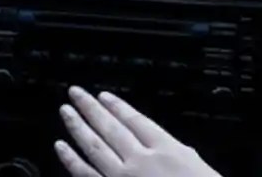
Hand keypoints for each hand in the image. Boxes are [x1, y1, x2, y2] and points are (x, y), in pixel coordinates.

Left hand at [56, 86, 220, 176]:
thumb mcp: (201, 169)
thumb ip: (182, 157)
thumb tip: (175, 150)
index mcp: (167, 150)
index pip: (137, 121)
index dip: (118, 107)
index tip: (104, 96)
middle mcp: (141, 160)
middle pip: (111, 127)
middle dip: (91, 108)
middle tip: (74, 92)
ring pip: (95, 146)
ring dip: (77, 126)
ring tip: (65, 110)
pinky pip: (85, 174)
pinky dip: (71, 159)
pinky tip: (60, 147)